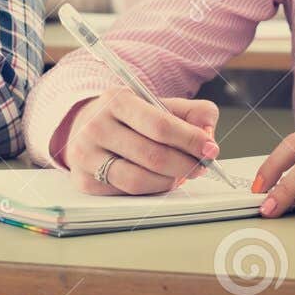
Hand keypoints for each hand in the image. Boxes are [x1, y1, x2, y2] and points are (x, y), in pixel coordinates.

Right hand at [57, 86, 219, 194]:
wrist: (87, 126)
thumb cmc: (130, 118)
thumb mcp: (157, 104)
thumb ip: (191, 112)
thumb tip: (208, 132)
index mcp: (116, 100)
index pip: (160, 125)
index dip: (190, 140)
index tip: (210, 149)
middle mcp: (96, 127)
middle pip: (152, 156)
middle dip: (185, 165)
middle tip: (200, 166)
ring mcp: (86, 156)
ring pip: (138, 180)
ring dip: (168, 181)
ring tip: (180, 174)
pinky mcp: (84, 181)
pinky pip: (126, 194)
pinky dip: (149, 190)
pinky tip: (157, 180)